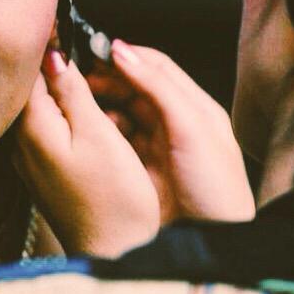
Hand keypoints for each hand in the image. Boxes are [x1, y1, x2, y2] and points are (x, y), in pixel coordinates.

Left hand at [14, 50, 159, 257]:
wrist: (112, 253)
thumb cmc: (112, 200)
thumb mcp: (99, 134)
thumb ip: (73, 92)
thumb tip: (56, 57)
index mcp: (33, 127)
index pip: (30, 70)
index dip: (46, 43)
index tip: (59, 21)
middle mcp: (23, 143)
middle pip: (32, 88)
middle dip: (51, 64)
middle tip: (76, 41)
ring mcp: (31, 162)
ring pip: (40, 109)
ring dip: (59, 89)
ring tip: (85, 72)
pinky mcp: (43, 175)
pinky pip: (47, 130)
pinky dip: (63, 114)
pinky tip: (85, 113)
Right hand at [89, 40, 254, 223]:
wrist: (214, 243)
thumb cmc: (216, 188)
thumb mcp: (192, 128)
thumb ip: (159, 88)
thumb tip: (124, 52)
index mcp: (195, 107)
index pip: (157, 67)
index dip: (126, 56)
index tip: (95, 50)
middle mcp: (175, 123)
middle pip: (135, 88)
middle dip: (107, 78)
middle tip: (78, 74)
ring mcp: (156, 148)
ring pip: (122, 114)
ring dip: (100, 104)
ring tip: (77, 99)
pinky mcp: (140, 172)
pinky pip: (115, 143)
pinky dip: (100, 132)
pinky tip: (87, 130)